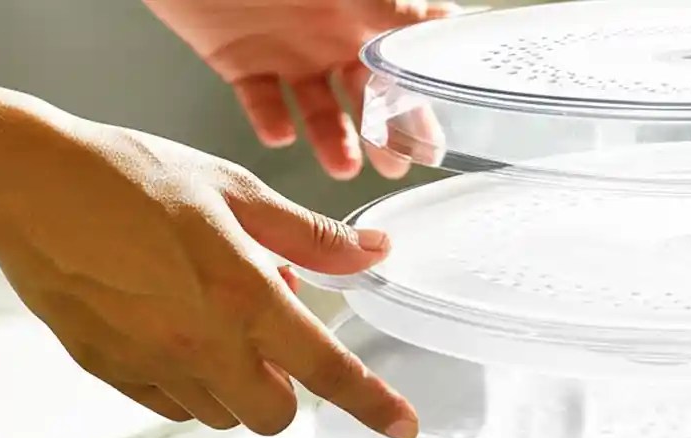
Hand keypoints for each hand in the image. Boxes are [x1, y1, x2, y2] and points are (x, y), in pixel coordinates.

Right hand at [0, 115, 418, 437]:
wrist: (26, 184)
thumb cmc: (133, 177)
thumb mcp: (237, 191)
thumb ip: (310, 236)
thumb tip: (373, 253)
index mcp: (243, 298)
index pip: (326, 371)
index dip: (373, 404)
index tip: (404, 426)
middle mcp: (202, 346)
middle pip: (273, 415)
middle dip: (286, 386)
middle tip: (267, 330)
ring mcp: (153, 366)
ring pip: (222, 415)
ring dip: (236, 384)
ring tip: (213, 319)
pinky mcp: (112, 373)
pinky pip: (172, 404)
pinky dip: (189, 382)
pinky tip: (174, 330)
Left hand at [143, 0, 461, 179]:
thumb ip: (393, 10)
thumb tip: (449, 23)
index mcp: (363, 13)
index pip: (404, 62)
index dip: (422, 99)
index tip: (438, 138)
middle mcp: (330, 36)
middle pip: (367, 97)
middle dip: (385, 134)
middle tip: (397, 166)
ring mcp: (288, 51)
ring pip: (318, 109)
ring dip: (333, 140)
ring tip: (344, 167)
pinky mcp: (241, 61)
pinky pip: (260, 101)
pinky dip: (270, 121)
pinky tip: (282, 136)